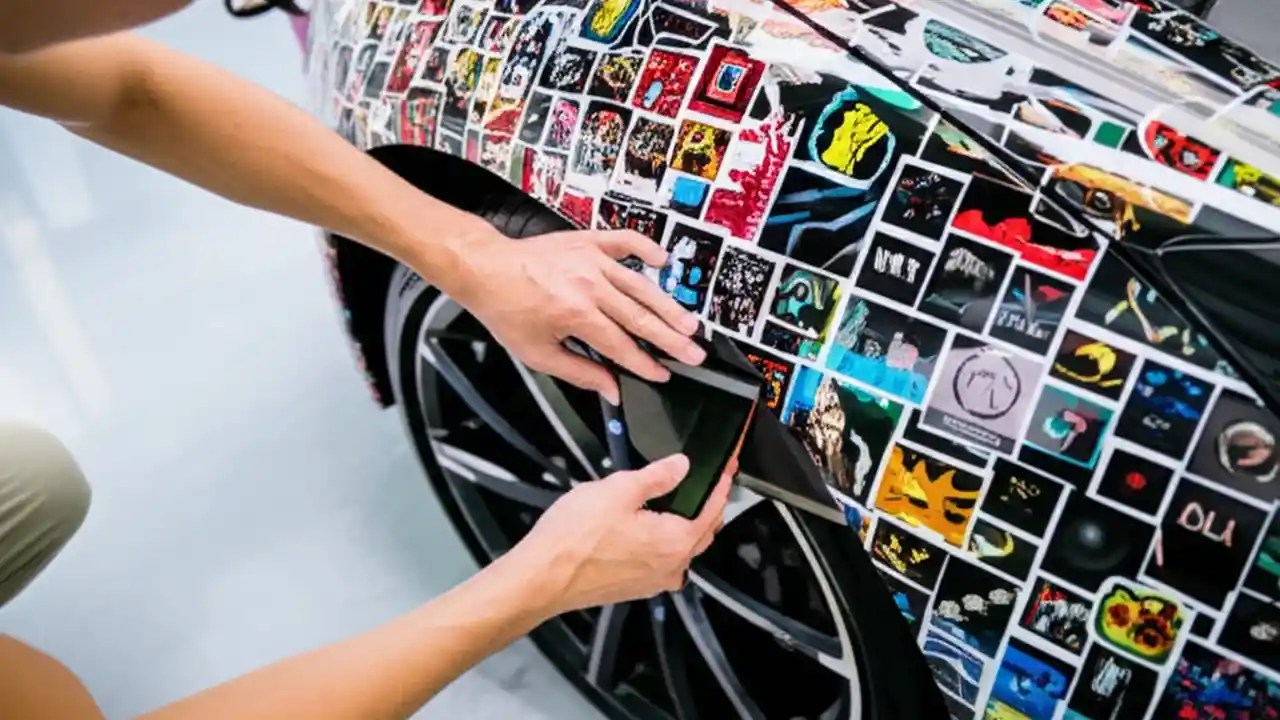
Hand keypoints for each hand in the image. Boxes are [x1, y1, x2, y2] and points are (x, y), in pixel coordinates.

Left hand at [450, 228, 706, 403]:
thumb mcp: (538, 353)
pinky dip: (646, 248)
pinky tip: (663, 261)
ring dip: (668, 305)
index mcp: (575, 313)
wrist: (487, 269)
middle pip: (640, 317)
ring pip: (640, 285)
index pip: (621, 345)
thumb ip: (580, 372)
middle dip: (670, 339)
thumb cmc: (507, 310)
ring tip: (689, 323)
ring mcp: (591, 259)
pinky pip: (625, 241)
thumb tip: (612, 390)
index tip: (663, 374)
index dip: (645, 363)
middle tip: (694, 353)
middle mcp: (588, 284)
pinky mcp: (588, 241)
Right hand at [512, 454, 733, 615]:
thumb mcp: (618, 490)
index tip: (728, 468)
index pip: (713, 509)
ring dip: (687, 525)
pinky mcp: (635, 587)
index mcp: (676, 542)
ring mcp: (654, 582)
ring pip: (683, 548)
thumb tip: (682, 465)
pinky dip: (666, 541)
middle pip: (703, 531)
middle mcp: (672, 568)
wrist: (541, 578)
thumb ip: (657, 477)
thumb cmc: (575, 537)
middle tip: (709, 480)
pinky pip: (662, 560)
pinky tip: (650, 526)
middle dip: (709, 504)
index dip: (722, 484)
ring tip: (681, 500)